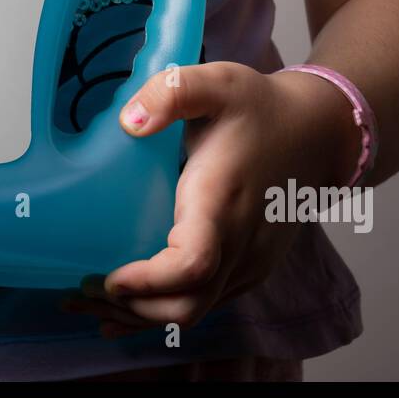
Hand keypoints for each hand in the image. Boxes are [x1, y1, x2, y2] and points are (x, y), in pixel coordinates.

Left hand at [61, 63, 358, 336]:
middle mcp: (240, 245)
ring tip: (89, 303)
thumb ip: (172, 92)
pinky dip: (163, 311)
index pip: (191, 264)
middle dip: (130, 309)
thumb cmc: (262, 108)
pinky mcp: (249, 269)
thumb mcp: (218, 82)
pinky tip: (128, 306)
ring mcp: (248, 263)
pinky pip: (205, 304)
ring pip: (193, 312)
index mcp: (223, 202)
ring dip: (140, 315)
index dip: (148, 281)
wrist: (318, 132)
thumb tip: (128, 122)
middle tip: (80, 292)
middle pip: (185, 306)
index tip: (108, 276)